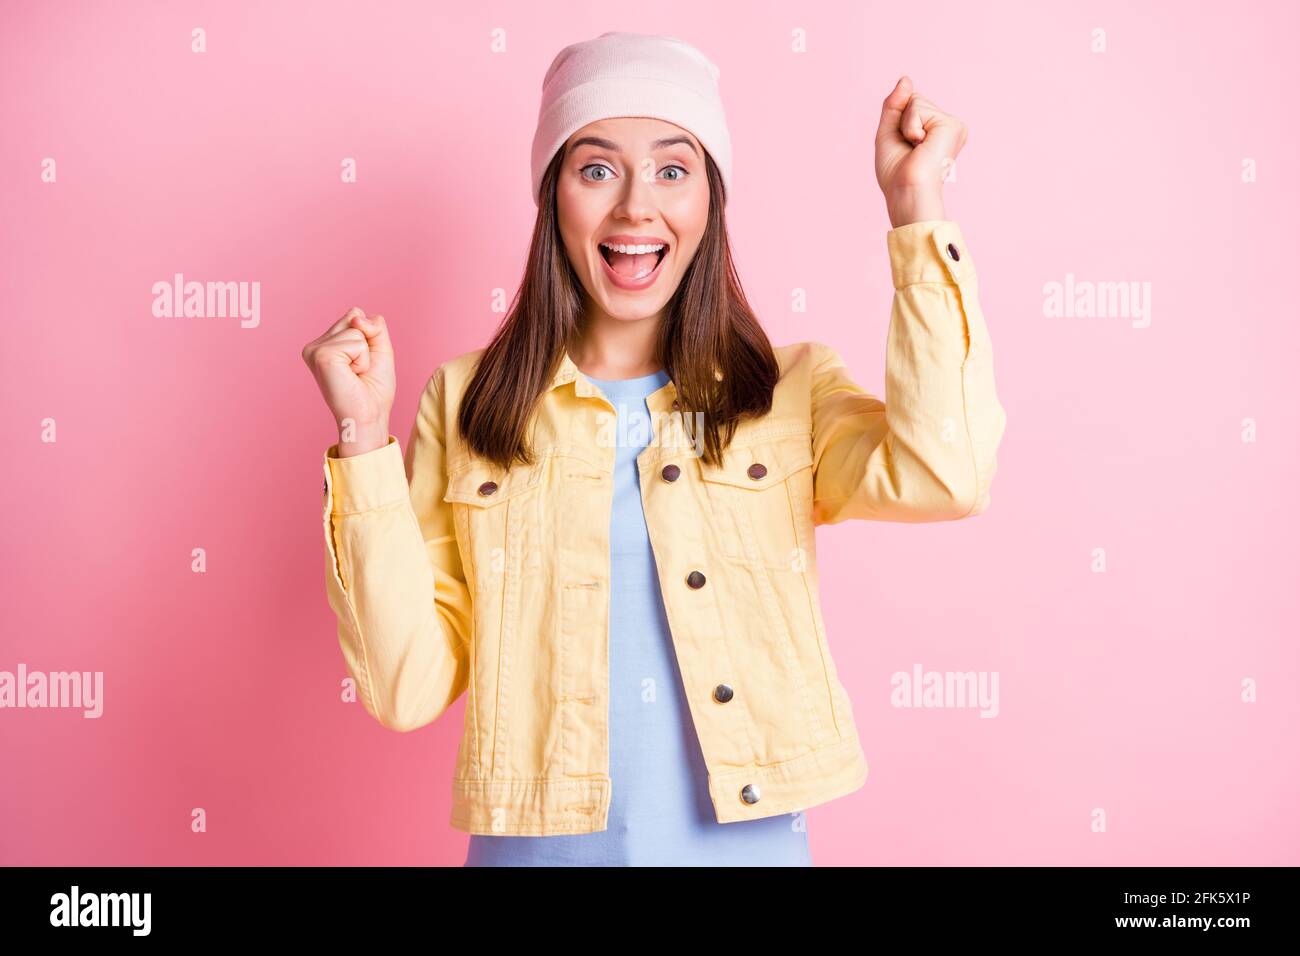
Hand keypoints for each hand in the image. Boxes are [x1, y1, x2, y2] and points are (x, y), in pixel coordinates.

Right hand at [301, 307, 395, 454]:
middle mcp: (315, 345)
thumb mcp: (380, 349)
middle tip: (360, 371)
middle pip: (354, 317)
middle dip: (368, 344)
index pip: (354, 315)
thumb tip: (357, 317)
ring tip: (355, 375)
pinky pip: (356, 342)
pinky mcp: (322, 356)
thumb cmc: (373, 389)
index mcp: (324, 344)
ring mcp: (315, 350)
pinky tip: (352, 376)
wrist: (370, 416)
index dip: (369, 338)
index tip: (362, 363)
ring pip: (356, 329)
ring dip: (365, 355)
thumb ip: (374, 326)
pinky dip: (362, 360)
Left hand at [874, 76, 967, 227]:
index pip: (911, 104)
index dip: (898, 122)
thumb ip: (895, 104)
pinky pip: (918, 107)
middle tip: (909, 149)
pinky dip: (910, 126)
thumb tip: (906, 78)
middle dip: (901, 122)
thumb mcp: (889, 133)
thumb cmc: (897, 174)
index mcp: (935, 131)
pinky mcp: (953, 125)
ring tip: (916, 148)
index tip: (905, 147)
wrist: (907, 192)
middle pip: (914, 98)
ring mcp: (952, 125)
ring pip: (916, 100)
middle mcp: (947, 127)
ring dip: (905, 126)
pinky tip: (921, 146)